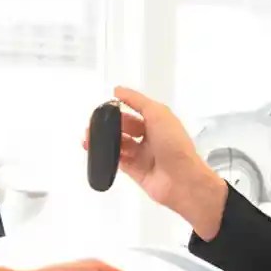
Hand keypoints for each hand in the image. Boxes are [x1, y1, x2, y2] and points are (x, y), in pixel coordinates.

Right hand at [84, 87, 228, 239]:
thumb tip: (118, 91)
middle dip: (109, 124)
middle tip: (94, 123)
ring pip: (119, 144)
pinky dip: (107, 156)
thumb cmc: (175, 145)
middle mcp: (152, 138)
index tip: (105, 105)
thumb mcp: (158, 113)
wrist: (181, 179)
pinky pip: (118, 161)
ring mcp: (144, 155)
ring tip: (89, 137)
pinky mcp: (136, 171)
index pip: (137, 110)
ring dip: (105, 140)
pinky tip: (97, 151)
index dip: (121, 107)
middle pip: (125, 127)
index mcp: (159, 122)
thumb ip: (137, 100)